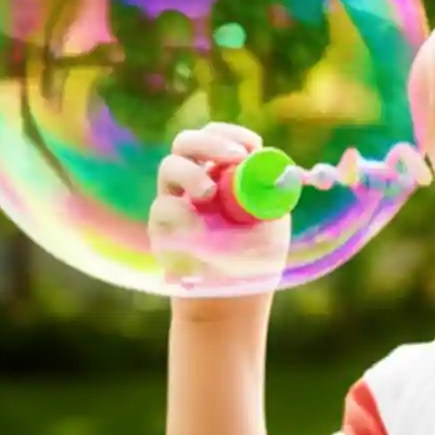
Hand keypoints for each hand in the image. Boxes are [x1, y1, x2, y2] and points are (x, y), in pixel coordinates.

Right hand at [148, 122, 291, 297]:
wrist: (235, 300)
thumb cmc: (256, 257)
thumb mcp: (273, 218)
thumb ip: (270, 189)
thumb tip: (271, 160)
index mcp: (222, 172)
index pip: (217, 137)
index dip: (232, 134)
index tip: (252, 146)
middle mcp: (194, 180)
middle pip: (187, 143)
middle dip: (210, 143)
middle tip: (234, 157)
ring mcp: (174, 201)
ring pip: (169, 167)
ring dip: (192, 174)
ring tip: (209, 194)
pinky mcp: (160, 226)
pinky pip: (164, 208)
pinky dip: (184, 214)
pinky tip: (199, 234)